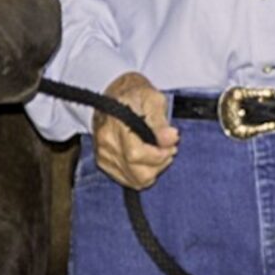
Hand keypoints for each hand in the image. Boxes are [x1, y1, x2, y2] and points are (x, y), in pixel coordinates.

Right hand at [92, 71, 178, 188]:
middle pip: (136, 173)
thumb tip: (170, 139)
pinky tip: (149, 159)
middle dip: (158, 165)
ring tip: (159, 153)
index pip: (136, 154)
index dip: (158, 156)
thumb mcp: (153, 99)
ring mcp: (103, 154)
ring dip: (152, 171)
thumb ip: (161, 122)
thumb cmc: (135, 94)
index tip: (171, 146)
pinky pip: (127, 180)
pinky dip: (142, 173)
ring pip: (134, 180)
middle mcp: (106, 142)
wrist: (116, 94)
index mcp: (116, 123)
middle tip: (168, 150)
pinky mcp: (104, 162)